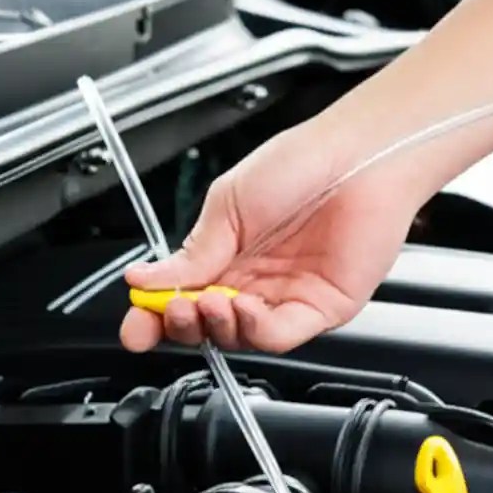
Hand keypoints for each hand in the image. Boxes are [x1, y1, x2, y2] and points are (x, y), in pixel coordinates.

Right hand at [119, 123, 421, 353]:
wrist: (357, 156)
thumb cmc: (303, 162)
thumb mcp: (229, 203)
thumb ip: (193, 250)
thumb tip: (143, 279)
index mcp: (227, 253)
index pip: (182, 297)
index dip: (154, 317)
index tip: (134, 328)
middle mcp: (254, 279)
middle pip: (206, 325)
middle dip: (180, 325)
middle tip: (172, 308)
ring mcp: (287, 296)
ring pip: (240, 336)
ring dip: (216, 327)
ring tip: (207, 302)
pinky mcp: (321, 308)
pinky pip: (280, 335)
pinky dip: (255, 330)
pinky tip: (243, 306)